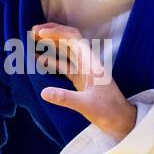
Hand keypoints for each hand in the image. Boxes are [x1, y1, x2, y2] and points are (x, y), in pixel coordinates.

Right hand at [33, 22, 136, 137]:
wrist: (121, 121)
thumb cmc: (109, 112)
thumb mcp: (86, 106)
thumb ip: (65, 98)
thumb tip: (44, 92)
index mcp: (91, 63)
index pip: (73, 39)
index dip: (57, 32)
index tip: (40, 33)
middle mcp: (88, 63)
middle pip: (68, 41)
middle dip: (51, 34)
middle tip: (32, 32)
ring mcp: (84, 71)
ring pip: (65, 52)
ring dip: (50, 45)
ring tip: (32, 41)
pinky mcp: (81, 80)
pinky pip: (64, 66)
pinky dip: (51, 61)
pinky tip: (39, 60)